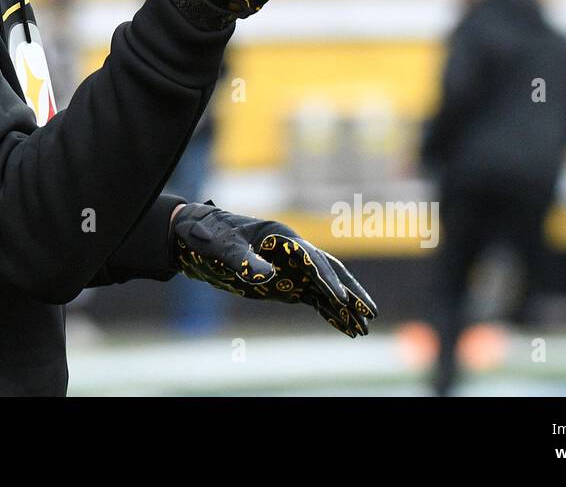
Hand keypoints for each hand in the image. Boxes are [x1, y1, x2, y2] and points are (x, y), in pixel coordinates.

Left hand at [170, 200, 378, 336]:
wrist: (194, 237)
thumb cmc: (209, 235)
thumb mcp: (223, 247)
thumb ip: (245, 260)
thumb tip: (268, 276)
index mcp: (284, 237)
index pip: (314, 260)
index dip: (328, 280)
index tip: (341, 300)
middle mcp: (294, 251)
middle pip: (331, 272)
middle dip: (351, 293)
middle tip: (370, 313)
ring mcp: (291, 268)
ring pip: (325, 289)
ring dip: (344, 308)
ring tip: (363, 329)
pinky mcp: (285, 283)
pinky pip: (313, 299)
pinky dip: (329, 313)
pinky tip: (344, 327)